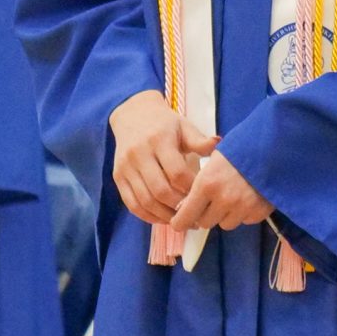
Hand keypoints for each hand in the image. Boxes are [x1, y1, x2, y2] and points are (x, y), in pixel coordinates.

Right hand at [108, 89, 214, 224]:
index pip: (177, 172)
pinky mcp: (118, 177)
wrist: (133, 115)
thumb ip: (199, 140)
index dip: (191, 188)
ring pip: (145, 200)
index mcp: (159, 140)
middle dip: (179, 206)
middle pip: (160, 190)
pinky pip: (131, 203)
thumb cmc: (165, 124)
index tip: (203, 195)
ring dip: (164, 215)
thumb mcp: (184, 126)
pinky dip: (147, 216)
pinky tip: (163, 218)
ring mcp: (126, 167)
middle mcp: (139, 154)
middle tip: (194, 214)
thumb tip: (219, 144)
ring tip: (181, 220)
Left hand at [164, 150, 272, 235]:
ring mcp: (243, 207)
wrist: (274, 145)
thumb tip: (187, 205)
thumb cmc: (240, 148)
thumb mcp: (214, 159)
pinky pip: (245, 221)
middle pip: (205, 222)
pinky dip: (245, 213)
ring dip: (226, 215)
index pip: (185, 216)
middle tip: (212, 202)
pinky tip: (250, 197)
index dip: (180, 222)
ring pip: (226, 224)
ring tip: (234, 197)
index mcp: (206, 184)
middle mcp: (223, 199)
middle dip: (206, 214)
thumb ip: (200, 183)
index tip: (179, 223)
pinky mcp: (259, 212)